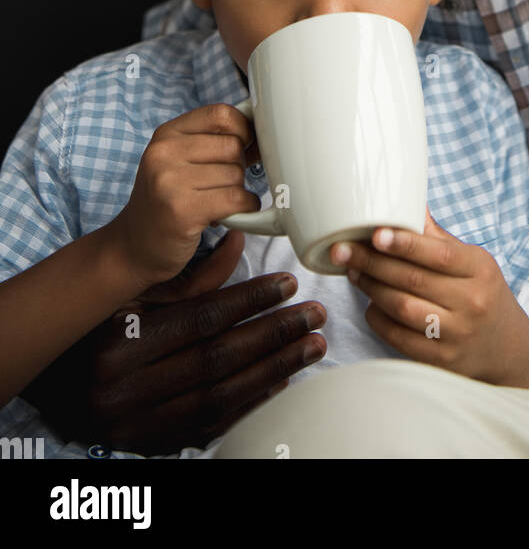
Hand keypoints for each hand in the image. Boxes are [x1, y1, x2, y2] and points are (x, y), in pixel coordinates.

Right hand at [19, 230, 326, 455]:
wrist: (55, 387)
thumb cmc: (98, 332)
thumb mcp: (134, 298)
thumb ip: (189, 278)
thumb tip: (241, 244)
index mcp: (121, 343)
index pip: (200, 320)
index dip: (249, 301)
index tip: (288, 284)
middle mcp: (129, 388)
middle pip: (219, 359)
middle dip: (274, 335)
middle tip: (313, 314)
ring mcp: (142, 423)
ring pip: (223, 396)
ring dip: (275, 369)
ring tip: (312, 344)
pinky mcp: (155, 444)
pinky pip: (214, 424)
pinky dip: (251, 401)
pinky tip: (281, 380)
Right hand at [111, 103, 261, 287]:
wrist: (134, 245)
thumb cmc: (166, 200)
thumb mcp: (179, 160)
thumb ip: (212, 141)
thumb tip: (263, 132)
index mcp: (167, 134)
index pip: (221, 114)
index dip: (243, 128)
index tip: (246, 145)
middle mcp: (164, 153)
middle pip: (232, 145)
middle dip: (239, 166)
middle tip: (223, 183)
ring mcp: (170, 181)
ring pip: (236, 174)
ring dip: (238, 191)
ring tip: (216, 201)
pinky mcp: (183, 211)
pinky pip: (236, 199)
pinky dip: (245, 207)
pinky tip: (233, 213)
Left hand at [330, 207, 528, 384]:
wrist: (507, 349)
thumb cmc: (483, 294)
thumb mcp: (475, 263)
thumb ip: (440, 238)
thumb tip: (410, 202)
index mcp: (480, 269)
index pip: (439, 254)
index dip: (405, 243)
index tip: (375, 234)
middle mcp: (472, 302)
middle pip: (413, 279)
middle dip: (373, 263)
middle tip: (343, 250)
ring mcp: (458, 334)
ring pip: (403, 307)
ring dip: (372, 289)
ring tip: (354, 273)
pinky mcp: (442, 361)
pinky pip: (400, 338)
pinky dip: (379, 319)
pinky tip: (370, 304)